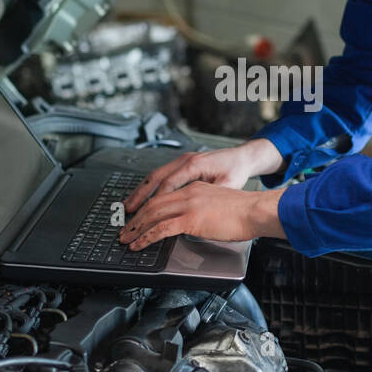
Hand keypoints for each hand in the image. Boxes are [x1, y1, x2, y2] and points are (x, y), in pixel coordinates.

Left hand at [120, 182, 286, 248]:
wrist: (255, 211)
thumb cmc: (245, 213)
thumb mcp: (219, 207)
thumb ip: (203, 211)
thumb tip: (195, 225)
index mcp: (195, 189)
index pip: (164, 196)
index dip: (147, 207)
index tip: (137, 218)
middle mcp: (188, 193)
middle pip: (153, 204)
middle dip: (135, 219)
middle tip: (125, 230)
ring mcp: (188, 205)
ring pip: (152, 214)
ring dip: (136, 229)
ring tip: (126, 239)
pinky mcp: (190, 219)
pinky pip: (161, 228)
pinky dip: (146, 237)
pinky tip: (139, 245)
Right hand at [122, 139, 284, 215]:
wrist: (242, 157)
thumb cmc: (236, 170)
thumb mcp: (228, 185)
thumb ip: (212, 196)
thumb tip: (198, 211)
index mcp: (195, 165)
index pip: (169, 183)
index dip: (156, 200)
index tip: (146, 215)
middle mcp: (185, 160)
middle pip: (155, 178)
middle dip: (140, 195)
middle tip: (128, 211)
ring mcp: (181, 161)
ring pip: (154, 176)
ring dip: (140, 191)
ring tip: (129, 207)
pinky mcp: (181, 164)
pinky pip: (160, 176)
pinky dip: (149, 187)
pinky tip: (142, 198)